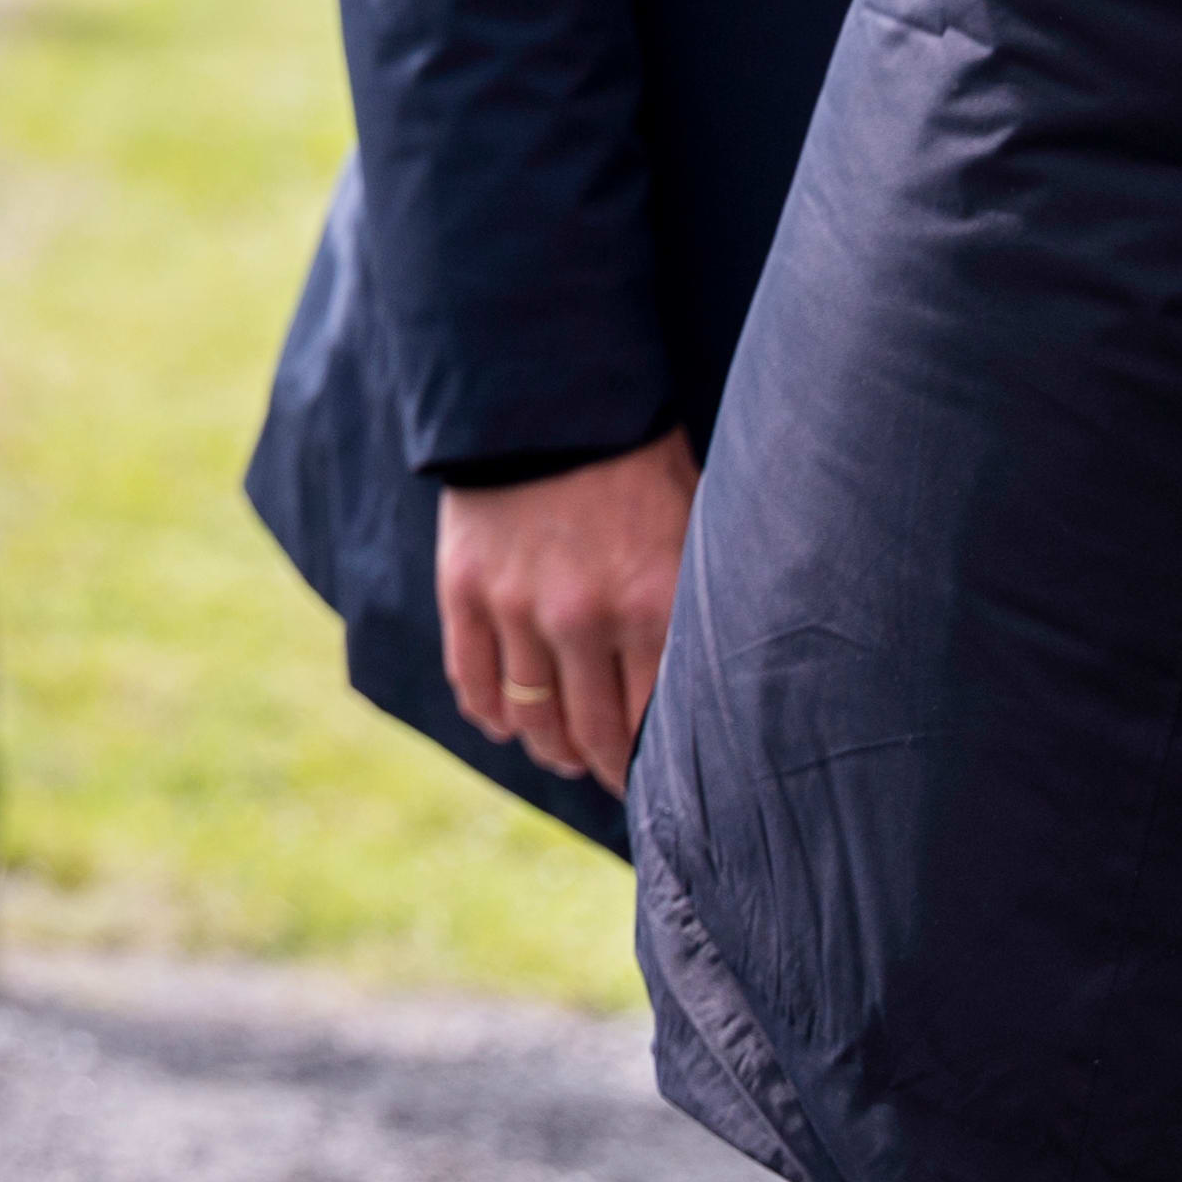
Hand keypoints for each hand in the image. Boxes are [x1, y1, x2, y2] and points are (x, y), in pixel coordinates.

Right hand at [435, 431, 690, 791]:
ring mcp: (516, 606)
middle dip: (605, 768)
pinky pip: (473, 680)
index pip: (657, 720)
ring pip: (532, 718)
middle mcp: (583, 616)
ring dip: (550, 749)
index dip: (657, 763)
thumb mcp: (693, 529)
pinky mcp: (465, 589)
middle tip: (611, 778)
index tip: (663, 780)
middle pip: (593, 732)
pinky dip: (491, 715)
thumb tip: (717, 681)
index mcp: (652, 603)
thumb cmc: (641, 466)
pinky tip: (506, 724)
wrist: (550, 401)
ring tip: (562, 754)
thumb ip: (696, 605)